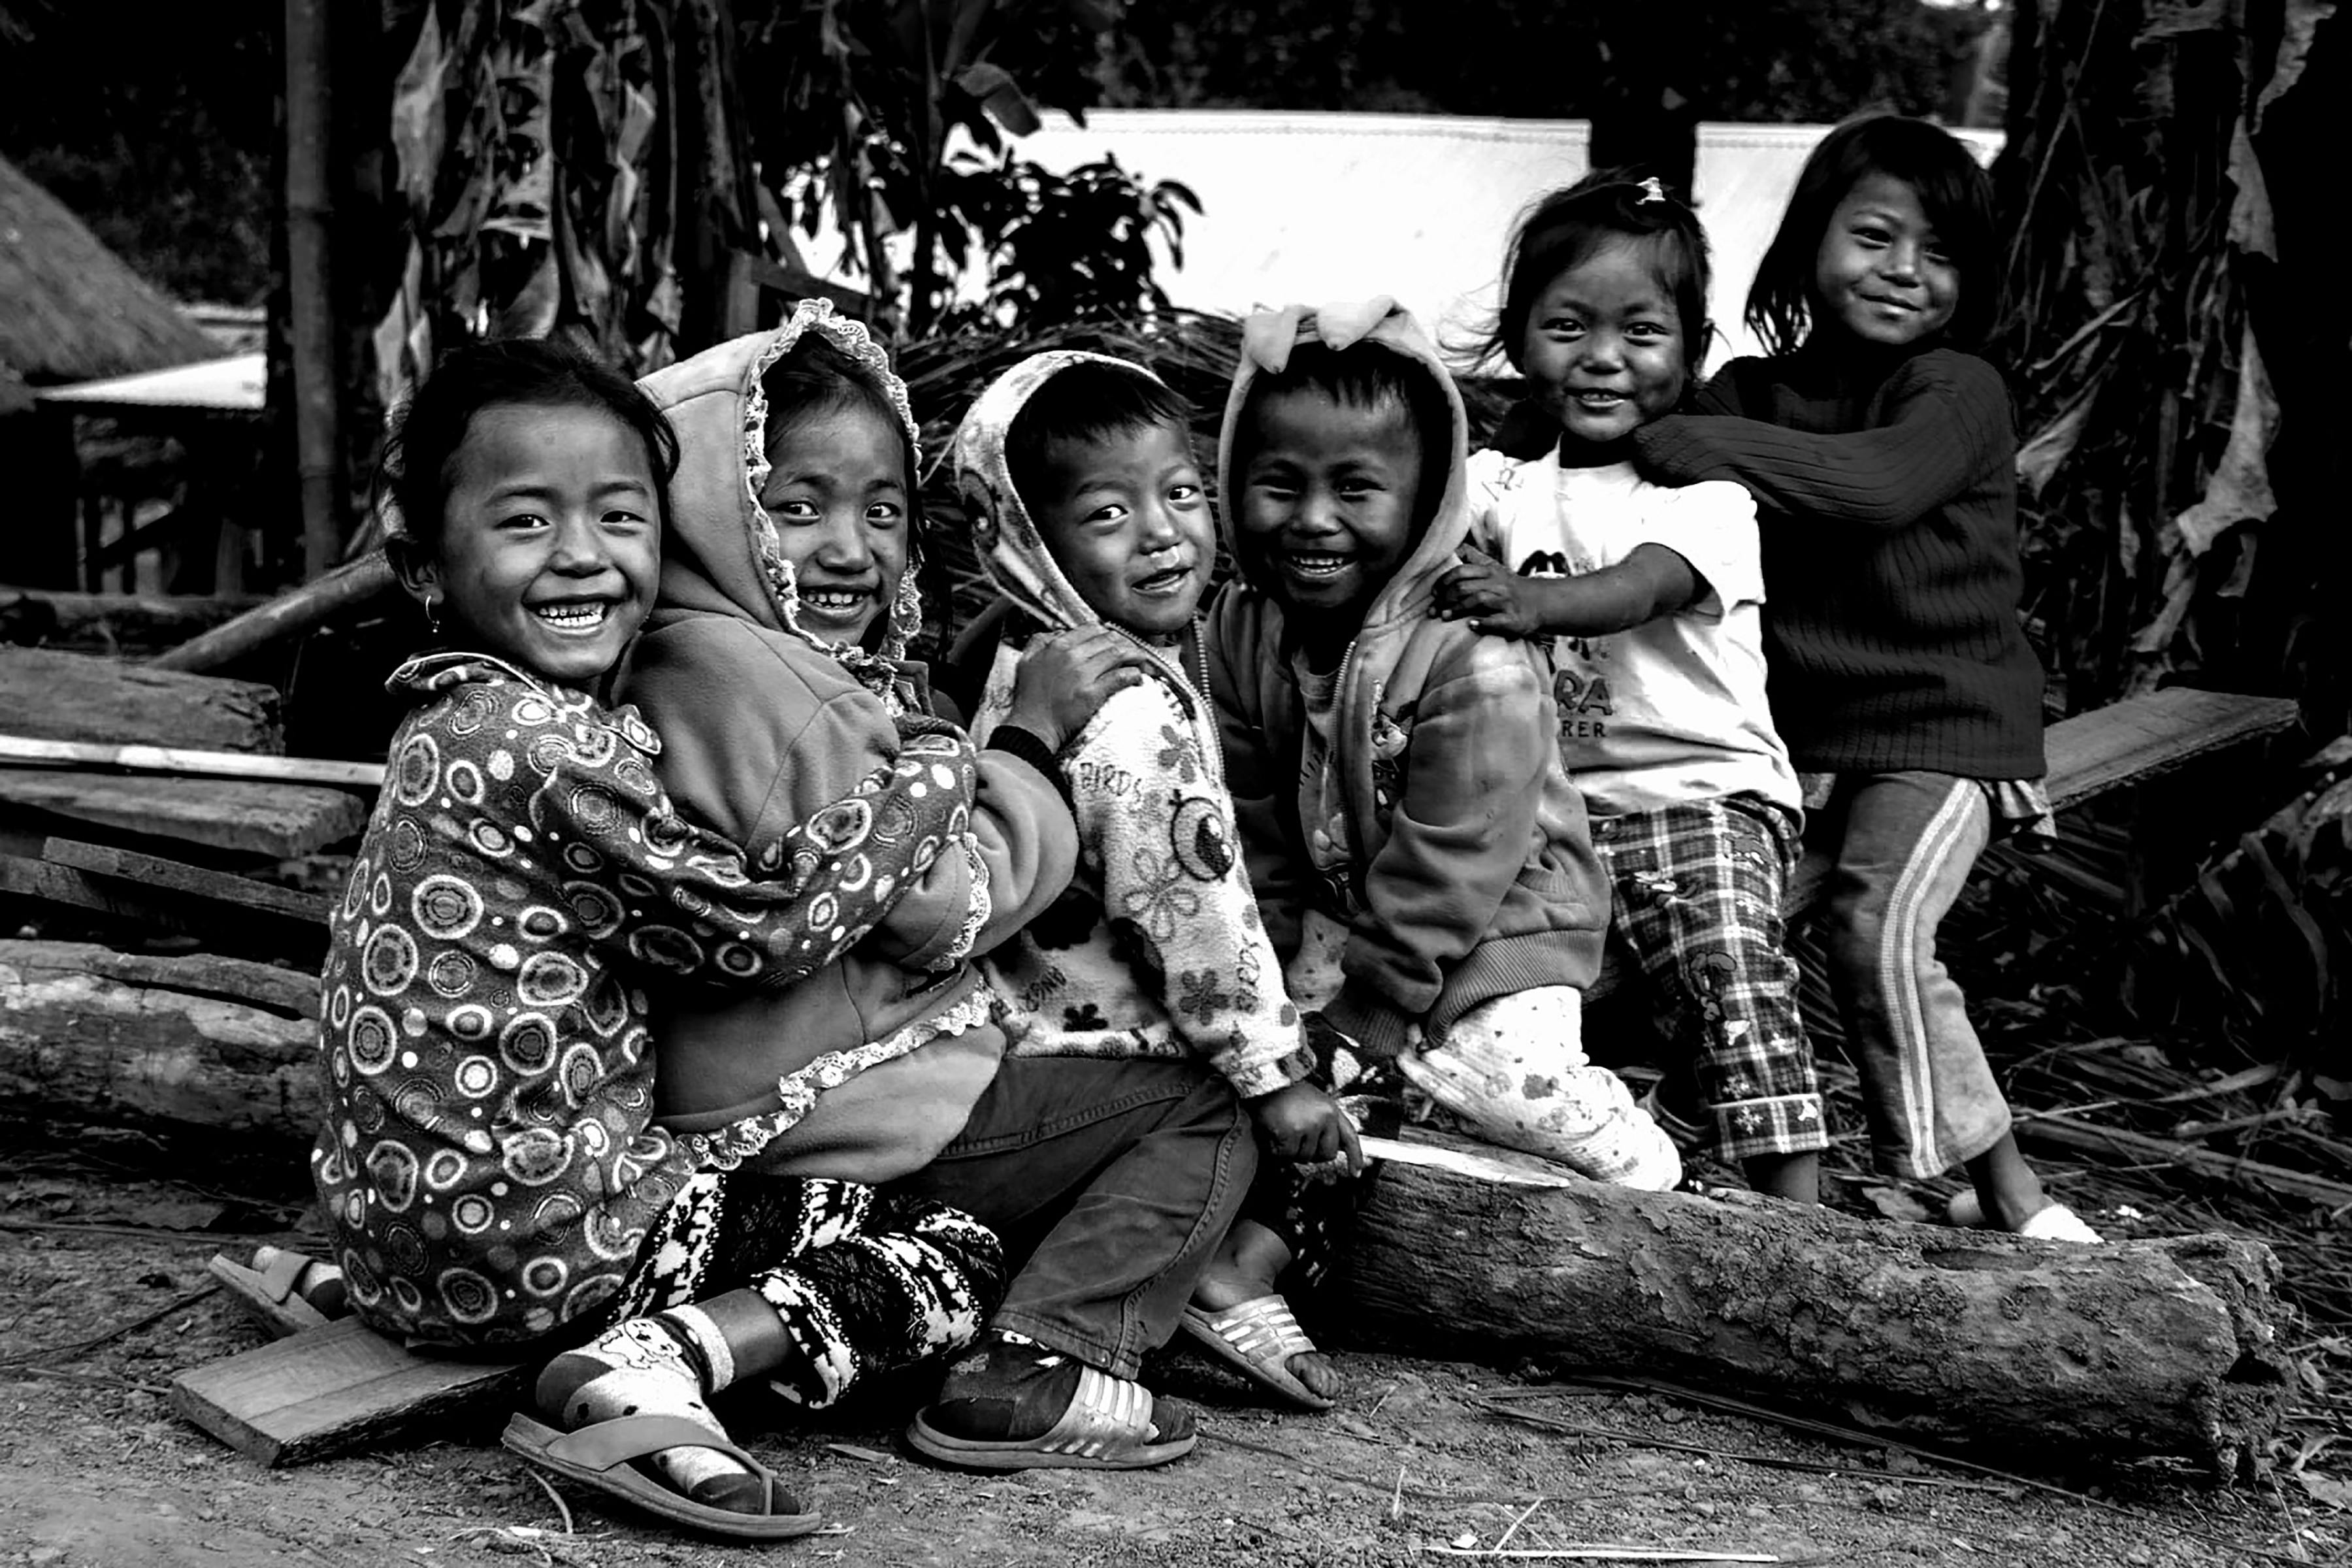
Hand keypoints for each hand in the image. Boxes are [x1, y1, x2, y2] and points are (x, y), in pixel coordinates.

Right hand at [1002, 626, 1153, 751]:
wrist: (1032, 727)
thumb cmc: (1029, 698)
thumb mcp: (1026, 661)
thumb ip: (1039, 641)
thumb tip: (1057, 632)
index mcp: (1057, 646)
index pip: (1092, 629)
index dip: (1107, 634)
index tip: (1114, 642)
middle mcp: (1072, 656)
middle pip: (1109, 639)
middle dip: (1125, 643)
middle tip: (1133, 653)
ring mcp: (1083, 674)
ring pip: (1118, 654)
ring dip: (1134, 656)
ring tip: (1141, 662)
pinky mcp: (1092, 693)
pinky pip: (1120, 677)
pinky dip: (1133, 675)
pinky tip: (1137, 678)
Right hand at [1250, 1080, 1364, 1171]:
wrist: (1262, 1081)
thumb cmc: (1284, 1093)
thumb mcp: (1311, 1102)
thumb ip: (1324, 1123)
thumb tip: (1333, 1147)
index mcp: (1330, 1108)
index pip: (1349, 1136)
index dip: (1355, 1156)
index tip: (1356, 1172)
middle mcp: (1324, 1116)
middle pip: (1327, 1154)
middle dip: (1313, 1153)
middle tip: (1297, 1140)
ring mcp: (1309, 1124)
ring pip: (1305, 1157)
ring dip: (1292, 1151)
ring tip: (1283, 1130)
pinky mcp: (1292, 1131)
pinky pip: (1287, 1155)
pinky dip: (1278, 1150)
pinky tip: (1274, 1135)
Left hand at [1433, 547, 1545, 638]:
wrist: (1540, 603)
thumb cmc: (1510, 589)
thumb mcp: (1494, 572)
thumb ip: (1474, 564)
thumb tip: (1452, 557)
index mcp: (1490, 572)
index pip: (1461, 571)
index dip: (1444, 582)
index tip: (1434, 593)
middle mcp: (1497, 585)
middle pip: (1465, 587)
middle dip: (1445, 599)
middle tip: (1433, 610)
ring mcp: (1505, 601)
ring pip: (1478, 600)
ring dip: (1458, 609)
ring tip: (1444, 616)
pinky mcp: (1513, 619)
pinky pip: (1496, 620)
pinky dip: (1482, 623)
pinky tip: (1471, 625)